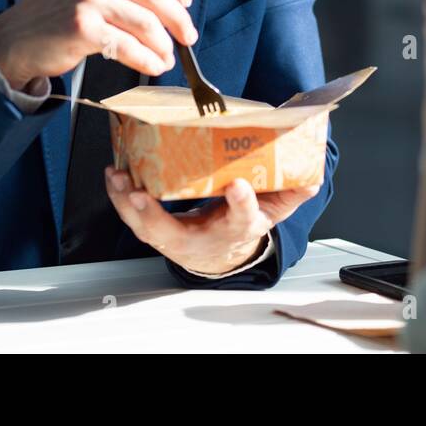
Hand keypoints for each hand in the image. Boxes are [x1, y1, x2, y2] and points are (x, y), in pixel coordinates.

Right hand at [0, 0, 197, 88]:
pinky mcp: (83, 27)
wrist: (15, 38)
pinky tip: (153, 66)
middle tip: (187, 36)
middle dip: (179, 19)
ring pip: (146, 22)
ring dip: (164, 44)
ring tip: (167, 57)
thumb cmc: (55, 13)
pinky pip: (129, 46)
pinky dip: (147, 59)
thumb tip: (170, 3)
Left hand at [104, 168, 318, 274]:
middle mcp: (202, 236)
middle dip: (154, 215)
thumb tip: (311, 175)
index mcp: (236, 228)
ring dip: (126, 202)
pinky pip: (133, 214)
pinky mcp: (155, 228)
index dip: (240, 204)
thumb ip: (292, 192)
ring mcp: (174, 234)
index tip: (237, 187)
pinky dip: (119, 196)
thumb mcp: (272, 211)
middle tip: (141, 194)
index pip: (241, 218)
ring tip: (118, 177)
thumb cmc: (240, 224)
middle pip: (175, 232)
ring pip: (144, 225)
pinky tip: (114, 174)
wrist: (220, 251)